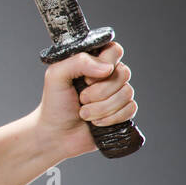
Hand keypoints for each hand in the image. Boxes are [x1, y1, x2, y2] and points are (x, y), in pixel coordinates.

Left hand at [34, 40, 136, 160]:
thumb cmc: (54, 104)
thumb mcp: (56, 76)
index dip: (105, 64)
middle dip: (100, 91)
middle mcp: (107, 75)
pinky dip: (112, 117)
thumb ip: (77, 62)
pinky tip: (96, 122)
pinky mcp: (122, 111)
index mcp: (92, 62)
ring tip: (84, 113)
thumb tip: (107, 68)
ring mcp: (116, 93)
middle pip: (123, 73)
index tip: (86, 79)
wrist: (56, 135)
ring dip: (102, 107)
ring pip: (127, 92)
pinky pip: (131, 108)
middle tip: (81, 99)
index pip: (114, 50)